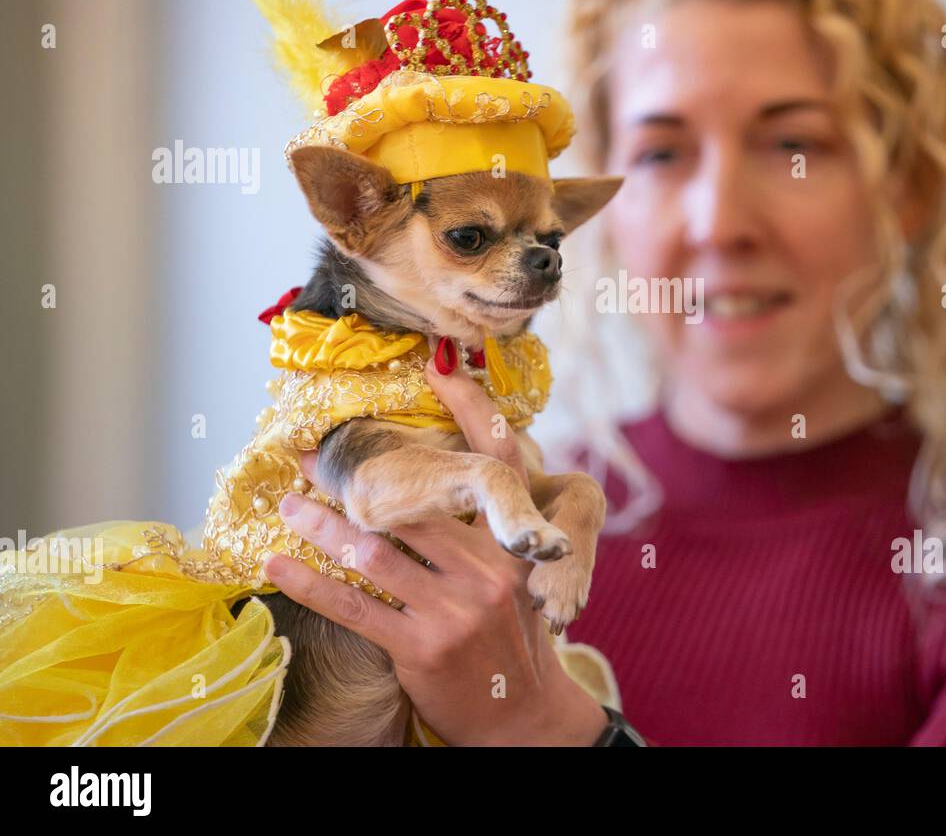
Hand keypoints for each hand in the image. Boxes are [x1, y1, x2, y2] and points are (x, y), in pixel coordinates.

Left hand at [263, 354, 608, 745]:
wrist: (525, 721)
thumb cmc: (517, 647)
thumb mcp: (519, 587)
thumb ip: (489, 543)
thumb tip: (448, 497)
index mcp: (512, 550)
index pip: (497, 467)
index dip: (471, 412)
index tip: (438, 366)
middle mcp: (486, 572)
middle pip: (414, 507)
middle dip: (359, 479)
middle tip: (312, 453)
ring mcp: (451, 610)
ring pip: (375, 552)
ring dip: (322, 526)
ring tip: (287, 505)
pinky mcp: (419, 647)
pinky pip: (354, 606)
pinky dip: (310, 583)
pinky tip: (278, 565)